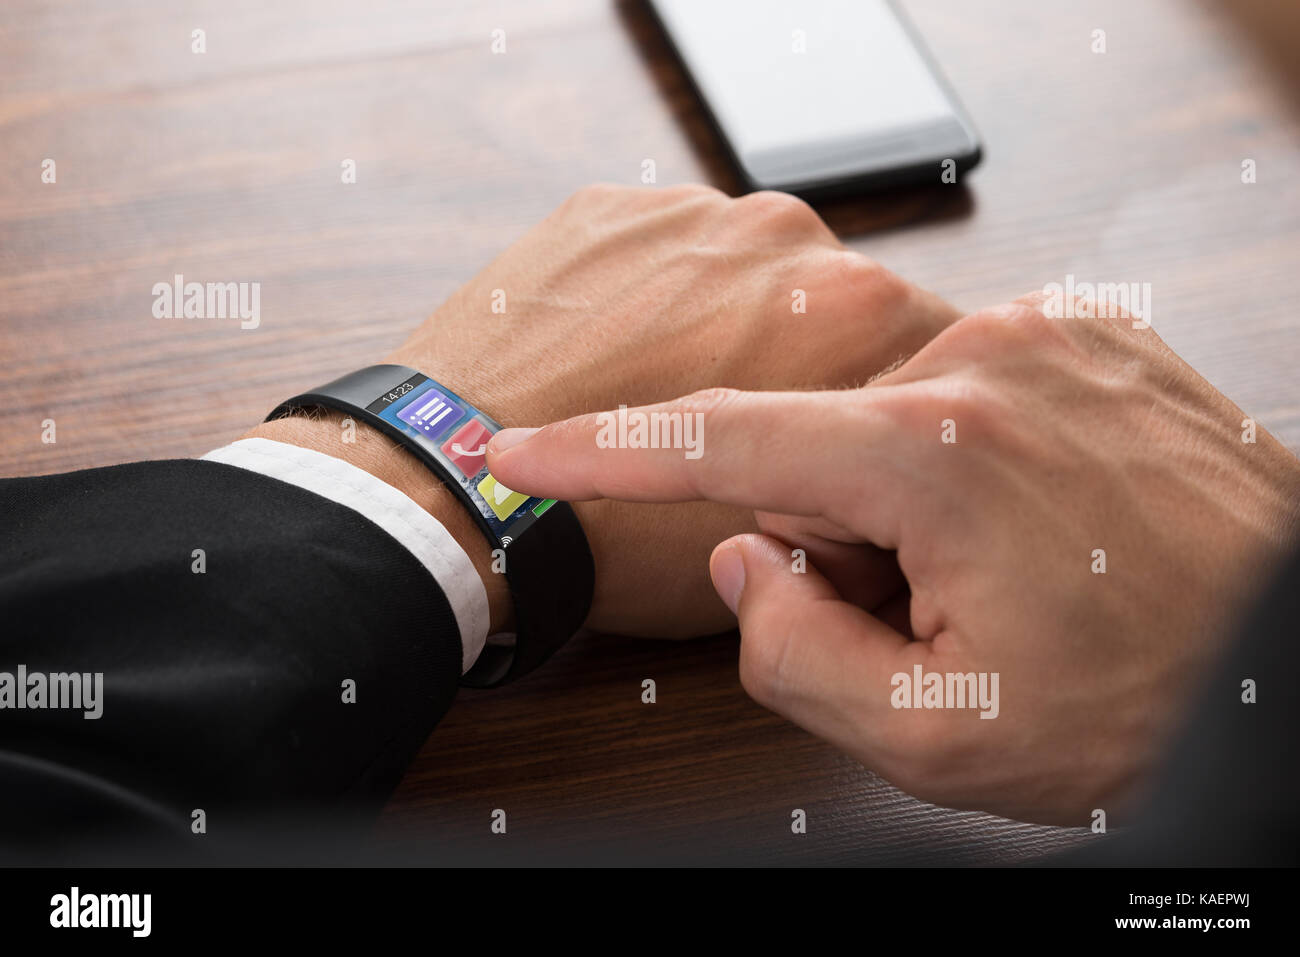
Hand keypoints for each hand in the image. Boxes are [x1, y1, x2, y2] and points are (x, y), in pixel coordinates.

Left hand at [379, 183, 959, 636]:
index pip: (927, 350)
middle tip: (750, 428)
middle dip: (810, 362)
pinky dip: (655, 298)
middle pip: (836, 306)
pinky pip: (664, 254)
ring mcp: (694, 212)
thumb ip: (861, 490)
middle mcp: (791, 240)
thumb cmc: (620, 543)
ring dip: (731, 321)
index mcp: (861, 316)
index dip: (892, 409)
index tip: (853, 442)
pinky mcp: (614, 209)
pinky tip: (616, 359)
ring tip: (668, 394)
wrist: (460, 499)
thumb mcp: (786, 554)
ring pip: (746, 273)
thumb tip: (869, 477)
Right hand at [484, 295, 1299, 822]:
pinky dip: (965, 468)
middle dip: (838, 542)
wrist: (1296, 660)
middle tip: (932, 612)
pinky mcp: (1085, 335)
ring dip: (908, 510)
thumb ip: (794, 654)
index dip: (601, 454)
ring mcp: (1044, 337)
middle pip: (816, 457)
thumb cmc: (1150, 698)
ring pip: (887, 427)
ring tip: (1007, 574)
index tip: (520, 449)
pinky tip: (1040, 528)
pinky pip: (960, 396)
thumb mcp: (938, 737)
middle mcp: (986, 362)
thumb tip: (748, 562)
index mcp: (937, 454)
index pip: (718, 444)